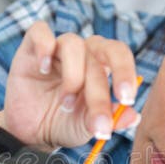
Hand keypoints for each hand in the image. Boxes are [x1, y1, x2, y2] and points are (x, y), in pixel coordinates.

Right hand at [2, 21, 141, 149]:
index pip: (120, 55)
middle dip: (101, 84)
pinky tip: (43, 69)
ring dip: (73, 77)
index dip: (125, 72)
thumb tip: (134, 116)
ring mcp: (57, 48)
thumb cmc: (63, 123)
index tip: (126, 100)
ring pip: (73, 44)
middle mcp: (83, 52)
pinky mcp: (30, 48)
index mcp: (102, 66)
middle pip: (102, 49)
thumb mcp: (88, 127)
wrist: (30, 132)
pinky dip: (43, 47)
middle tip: (100, 111)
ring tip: (65, 104)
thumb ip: (110, 120)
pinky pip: (40, 31)